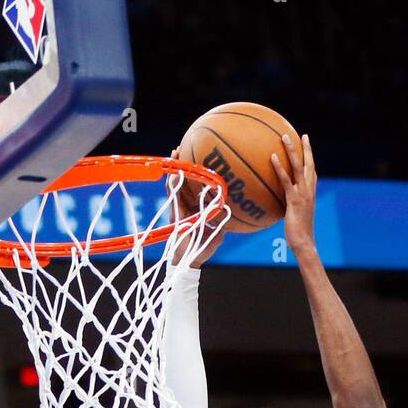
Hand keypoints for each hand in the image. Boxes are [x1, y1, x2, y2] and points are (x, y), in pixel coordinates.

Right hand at [167, 148, 228, 267]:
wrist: (190, 261)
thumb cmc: (203, 250)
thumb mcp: (218, 234)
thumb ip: (223, 222)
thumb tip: (234, 212)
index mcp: (194, 208)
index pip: (193, 187)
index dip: (194, 174)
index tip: (199, 159)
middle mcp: (184, 205)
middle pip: (182, 180)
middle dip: (182, 164)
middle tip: (184, 147)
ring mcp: (178, 208)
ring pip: (175, 183)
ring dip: (175, 167)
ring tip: (176, 152)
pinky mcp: (174, 213)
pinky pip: (174, 195)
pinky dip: (173, 182)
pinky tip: (175, 171)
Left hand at [270, 133, 316, 253]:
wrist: (304, 244)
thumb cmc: (298, 236)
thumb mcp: (295, 219)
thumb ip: (289, 209)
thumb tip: (278, 206)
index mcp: (311, 195)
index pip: (312, 173)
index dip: (310, 159)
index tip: (307, 147)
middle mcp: (309, 191)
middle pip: (309, 165)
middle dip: (306, 149)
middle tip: (302, 135)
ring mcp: (303, 194)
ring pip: (298, 167)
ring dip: (292, 150)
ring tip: (285, 136)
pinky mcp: (294, 200)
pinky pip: (286, 180)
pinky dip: (280, 167)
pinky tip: (273, 156)